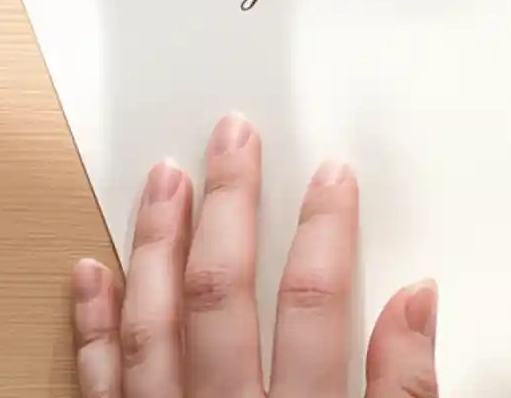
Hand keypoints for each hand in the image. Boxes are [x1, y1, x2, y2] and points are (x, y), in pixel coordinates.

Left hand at [69, 115, 437, 397]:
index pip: (312, 305)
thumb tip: (417, 300)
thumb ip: (406, 387)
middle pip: (220, 295)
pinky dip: (93, 325)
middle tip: (233, 137)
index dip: (325, 231)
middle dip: (230, 205)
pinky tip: (93, 271)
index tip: (332, 174)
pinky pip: (98, 381)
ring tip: (163, 177)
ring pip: (151, 324)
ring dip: (157, 243)